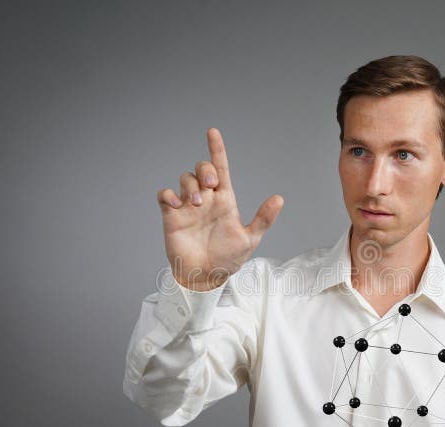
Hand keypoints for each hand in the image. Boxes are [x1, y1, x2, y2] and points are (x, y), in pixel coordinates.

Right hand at [157, 128, 283, 290]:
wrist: (205, 276)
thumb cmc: (227, 258)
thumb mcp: (249, 239)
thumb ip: (263, 219)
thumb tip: (279, 199)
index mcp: (225, 200)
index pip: (221, 168)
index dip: (217, 150)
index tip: (213, 132)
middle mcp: (206, 199)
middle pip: (202, 169)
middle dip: (205, 170)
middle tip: (211, 186)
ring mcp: (188, 207)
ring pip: (185, 179)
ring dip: (190, 185)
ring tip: (197, 203)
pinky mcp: (172, 216)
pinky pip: (165, 196)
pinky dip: (169, 195)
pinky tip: (178, 205)